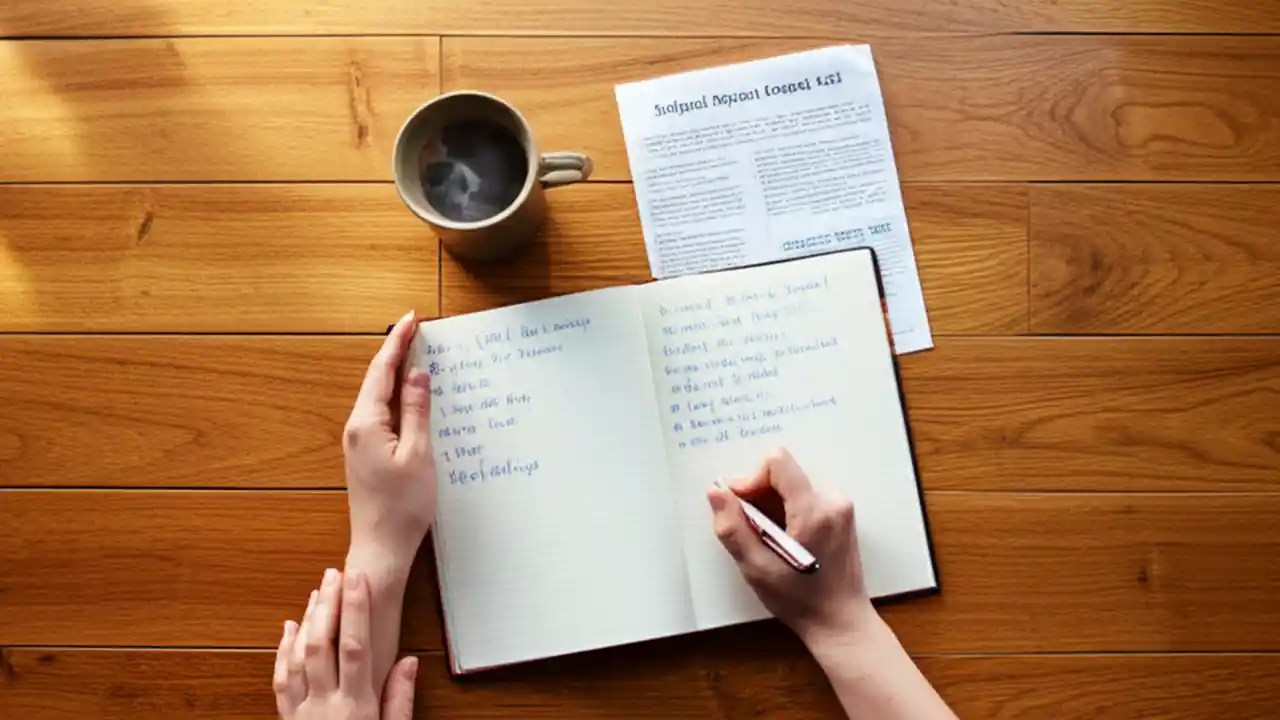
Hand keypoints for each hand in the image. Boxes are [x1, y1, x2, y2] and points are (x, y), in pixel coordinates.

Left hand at [273, 569, 418, 719]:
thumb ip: (400, 699)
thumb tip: (409, 662)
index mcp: (355, 705)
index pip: (354, 647)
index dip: (355, 609)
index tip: (357, 578)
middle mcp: (324, 703)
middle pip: (320, 645)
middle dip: (326, 605)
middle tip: (331, 575)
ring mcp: (301, 711)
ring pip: (296, 657)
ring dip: (306, 622)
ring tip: (316, 594)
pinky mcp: (287, 718)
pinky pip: (281, 679)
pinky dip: (284, 650)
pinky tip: (290, 630)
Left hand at [344, 311, 435, 565]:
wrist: (381, 546)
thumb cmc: (402, 507)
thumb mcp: (419, 454)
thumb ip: (417, 411)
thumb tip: (419, 375)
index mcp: (366, 424)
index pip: (382, 371)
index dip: (398, 342)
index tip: (411, 319)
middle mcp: (356, 428)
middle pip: (376, 379)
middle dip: (396, 352)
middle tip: (416, 330)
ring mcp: (359, 441)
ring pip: (378, 395)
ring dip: (396, 373)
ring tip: (416, 353)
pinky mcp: (366, 453)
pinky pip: (380, 413)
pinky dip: (396, 397)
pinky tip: (411, 395)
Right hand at [707, 448, 874, 642]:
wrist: (840, 621)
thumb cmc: (800, 601)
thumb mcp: (757, 569)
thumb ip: (732, 528)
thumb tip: (716, 491)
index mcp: (814, 511)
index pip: (777, 462)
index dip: (750, 479)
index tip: (740, 507)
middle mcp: (833, 500)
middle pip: (782, 473)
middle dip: (759, 496)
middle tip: (753, 532)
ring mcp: (840, 505)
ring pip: (790, 484)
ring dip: (772, 505)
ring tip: (771, 541)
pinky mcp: (840, 512)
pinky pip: (803, 495)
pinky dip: (787, 510)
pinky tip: (786, 540)